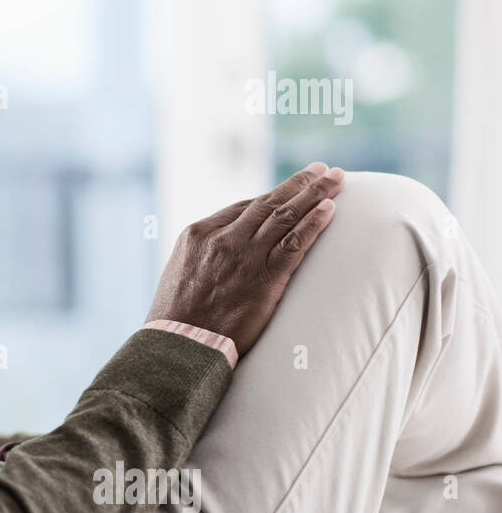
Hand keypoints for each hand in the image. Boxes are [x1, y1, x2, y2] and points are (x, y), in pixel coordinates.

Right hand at [146, 162, 344, 357]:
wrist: (181, 343)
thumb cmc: (177, 318)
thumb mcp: (180, 273)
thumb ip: (204, 256)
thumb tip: (223, 255)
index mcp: (199, 234)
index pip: (242, 208)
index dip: (271, 198)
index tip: (290, 191)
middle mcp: (223, 238)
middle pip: (268, 203)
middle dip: (299, 183)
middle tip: (322, 169)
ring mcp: (244, 255)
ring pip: (286, 215)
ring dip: (315, 193)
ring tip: (336, 178)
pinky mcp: (264, 277)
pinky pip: (295, 243)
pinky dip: (314, 223)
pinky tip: (330, 208)